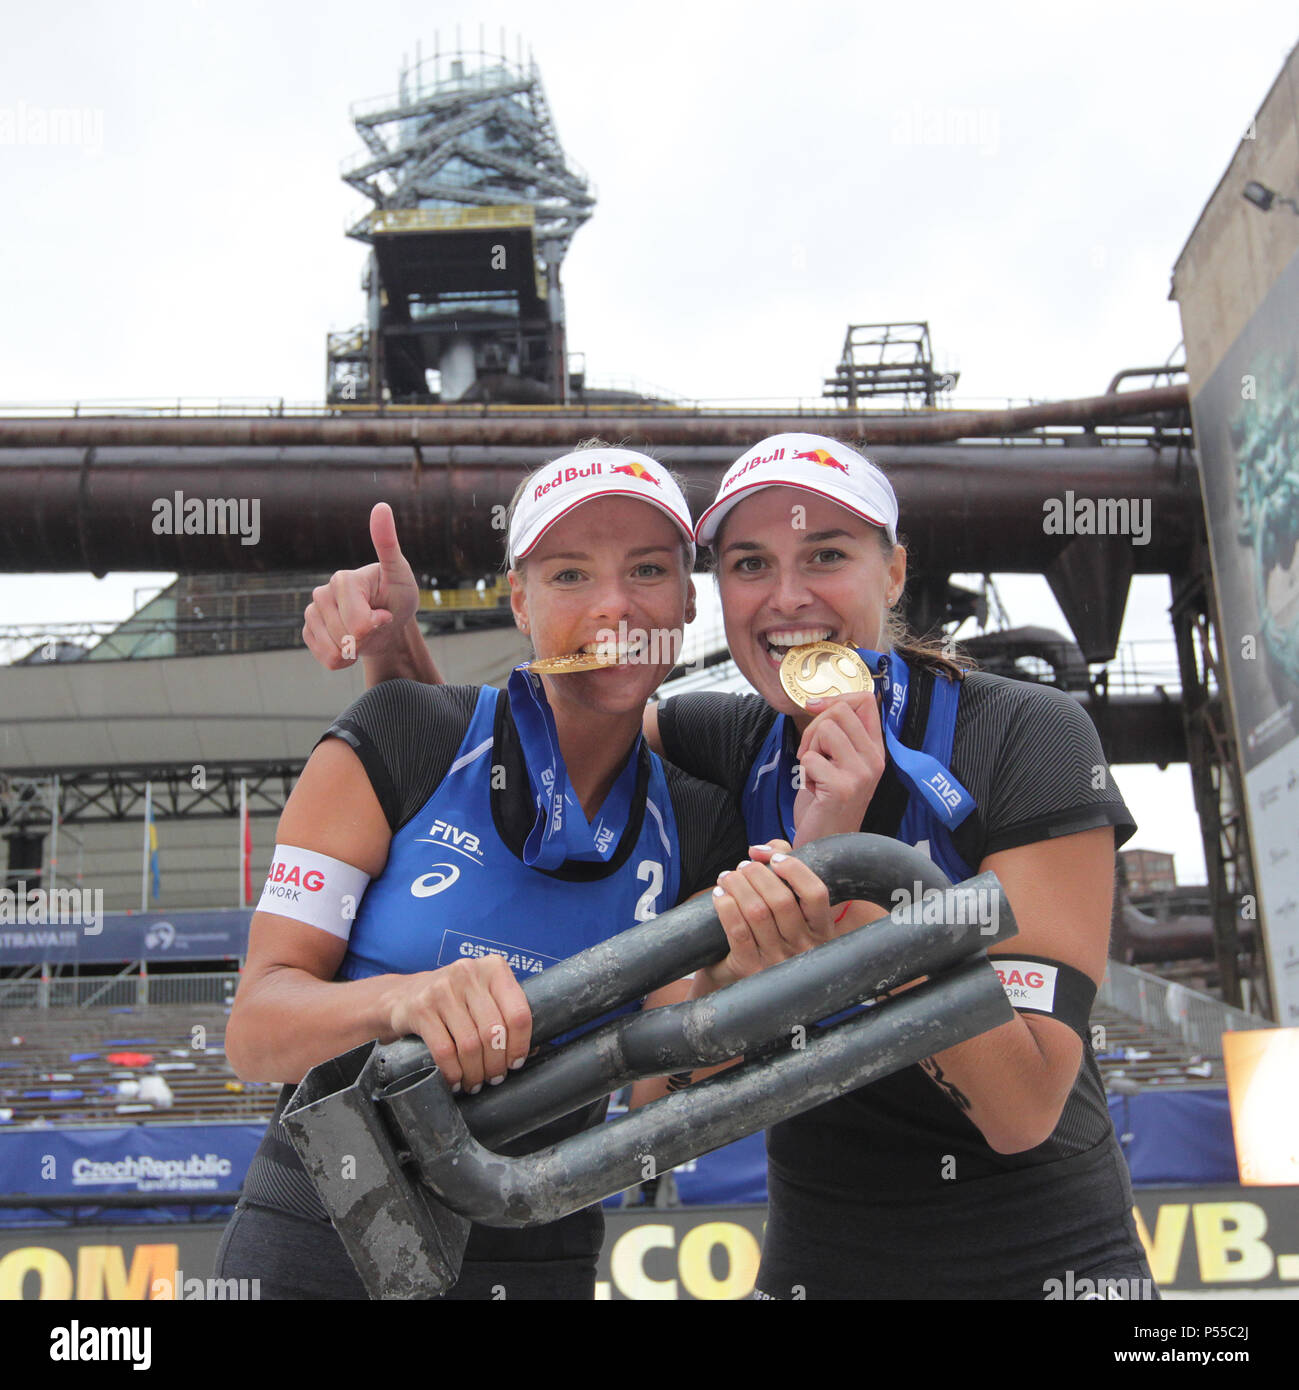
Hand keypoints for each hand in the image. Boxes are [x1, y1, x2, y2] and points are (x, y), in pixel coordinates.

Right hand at [302, 503, 419, 669]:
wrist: (389, 621)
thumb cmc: (398, 595)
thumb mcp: (401, 573)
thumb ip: (388, 545)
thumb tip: (381, 506)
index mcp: (343, 579)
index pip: (357, 621)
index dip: (376, 626)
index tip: (386, 614)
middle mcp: (323, 593)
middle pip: (345, 638)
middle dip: (367, 639)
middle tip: (377, 624)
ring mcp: (313, 612)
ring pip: (333, 651)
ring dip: (355, 651)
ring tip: (365, 634)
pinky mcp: (309, 631)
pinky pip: (324, 657)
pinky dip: (341, 659)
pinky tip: (351, 646)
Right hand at [386, 956, 531, 1093]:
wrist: (404, 995)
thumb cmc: (454, 1000)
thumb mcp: (483, 995)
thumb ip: (505, 1013)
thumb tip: (533, 1051)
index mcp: (494, 967)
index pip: (519, 1013)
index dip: (520, 1045)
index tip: (515, 1063)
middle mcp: (469, 973)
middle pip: (494, 1032)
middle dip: (496, 1064)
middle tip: (493, 1078)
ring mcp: (443, 989)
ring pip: (470, 1044)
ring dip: (475, 1073)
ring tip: (475, 1083)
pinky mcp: (421, 1008)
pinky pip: (444, 1051)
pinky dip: (453, 1073)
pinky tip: (455, 1081)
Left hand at [699, 843, 832, 990]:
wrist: (749, 983)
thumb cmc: (772, 931)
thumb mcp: (788, 907)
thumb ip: (783, 866)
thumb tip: (760, 850)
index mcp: (821, 930)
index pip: (816, 893)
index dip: (795, 870)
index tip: (775, 859)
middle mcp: (803, 948)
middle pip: (781, 900)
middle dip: (757, 874)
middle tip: (743, 866)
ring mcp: (777, 962)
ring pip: (756, 912)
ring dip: (737, 886)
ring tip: (728, 876)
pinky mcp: (751, 970)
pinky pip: (737, 931)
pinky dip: (725, 906)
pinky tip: (719, 895)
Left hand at [792, 689, 885, 845]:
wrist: (825, 843)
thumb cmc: (825, 801)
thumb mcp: (839, 762)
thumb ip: (839, 734)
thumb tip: (817, 702)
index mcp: (875, 750)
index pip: (865, 700)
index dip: (835, 698)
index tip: (815, 709)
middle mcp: (875, 760)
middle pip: (841, 710)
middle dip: (814, 728)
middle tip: (811, 755)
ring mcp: (861, 774)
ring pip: (826, 729)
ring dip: (809, 749)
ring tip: (814, 772)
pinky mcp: (842, 788)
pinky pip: (811, 758)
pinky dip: (804, 772)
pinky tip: (814, 789)